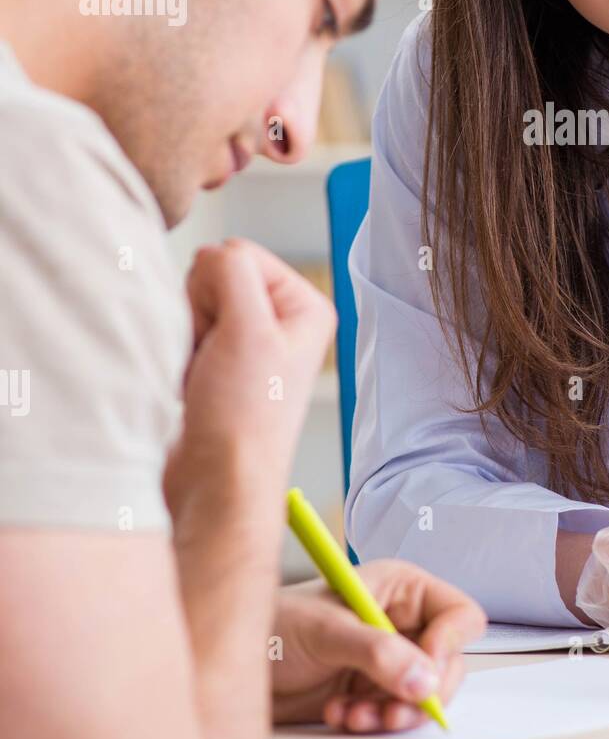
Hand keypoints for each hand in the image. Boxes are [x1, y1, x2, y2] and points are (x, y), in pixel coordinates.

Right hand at [166, 238, 335, 514]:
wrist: (216, 485)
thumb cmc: (243, 420)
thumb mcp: (248, 330)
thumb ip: (230, 272)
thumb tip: (209, 255)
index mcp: (303, 305)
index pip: (239, 254)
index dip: (218, 288)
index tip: (228, 336)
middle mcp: (279, 321)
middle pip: (212, 277)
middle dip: (198, 314)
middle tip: (213, 360)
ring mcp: (247, 344)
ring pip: (190, 305)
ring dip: (184, 338)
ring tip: (202, 376)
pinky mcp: (217, 365)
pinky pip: (180, 335)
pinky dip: (175, 356)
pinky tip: (189, 385)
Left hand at [271, 560, 486, 732]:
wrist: (238, 662)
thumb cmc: (275, 625)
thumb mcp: (326, 633)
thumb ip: (377, 653)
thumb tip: (425, 680)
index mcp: (402, 589)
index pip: (458, 615)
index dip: (448, 645)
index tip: (425, 673)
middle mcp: (402, 622)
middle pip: (448, 662)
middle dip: (421, 691)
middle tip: (392, 708)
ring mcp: (390, 659)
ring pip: (425, 694)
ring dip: (393, 712)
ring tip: (356, 713)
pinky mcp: (374, 690)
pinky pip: (396, 713)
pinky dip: (372, 721)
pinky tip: (341, 712)